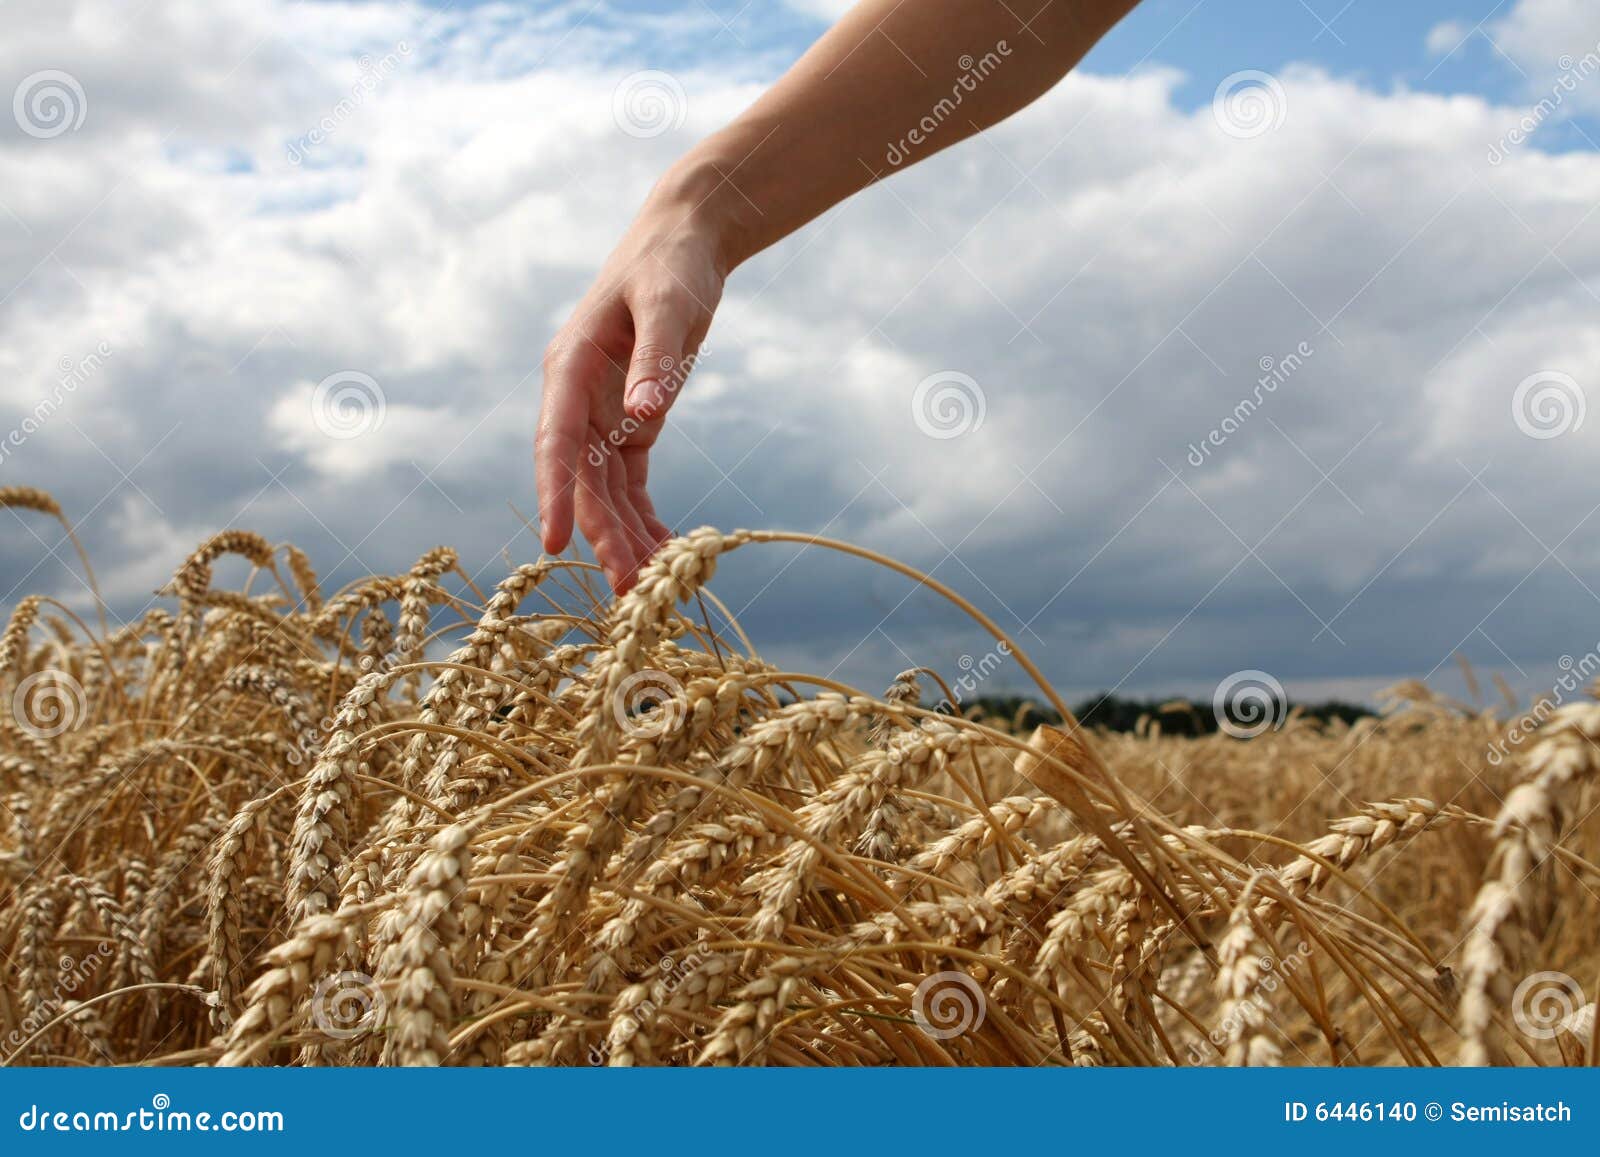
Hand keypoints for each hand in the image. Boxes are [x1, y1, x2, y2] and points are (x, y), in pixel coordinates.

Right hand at [536, 170, 733, 591]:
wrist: (685, 243)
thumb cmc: (670, 265)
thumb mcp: (669, 304)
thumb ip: (656, 359)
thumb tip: (641, 414)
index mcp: (568, 370)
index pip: (555, 444)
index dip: (555, 495)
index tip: (554, 543)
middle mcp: (575, 401)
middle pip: (582, 482)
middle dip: (602, 536)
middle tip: (627, 591)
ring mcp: (600, 416)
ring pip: (606, 492)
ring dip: (624, 539)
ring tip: (648, 591)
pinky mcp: (629, 425)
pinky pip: (631, 484)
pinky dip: (645, 519)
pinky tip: (663, 556)